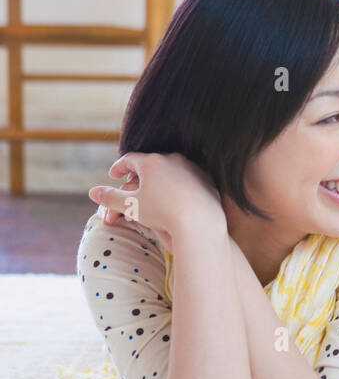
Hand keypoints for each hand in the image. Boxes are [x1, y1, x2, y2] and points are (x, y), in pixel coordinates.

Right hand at [88, 151, 225, 252]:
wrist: (200, 220)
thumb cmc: (162, 213)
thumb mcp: (131, 206)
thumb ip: (111, 198)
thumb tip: (92, 192)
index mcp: (151, 162)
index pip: (130, 159)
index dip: (119, 167)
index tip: (113, 174)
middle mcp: (172, 158)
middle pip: (150, 162)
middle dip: (139, 172)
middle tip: (131, 180)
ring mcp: (191, 166)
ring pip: (170, 168)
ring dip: (159, 176)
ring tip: (152, 187)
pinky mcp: (205, 177)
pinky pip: (187, 177)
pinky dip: (178, 184)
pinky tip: (175, 194)